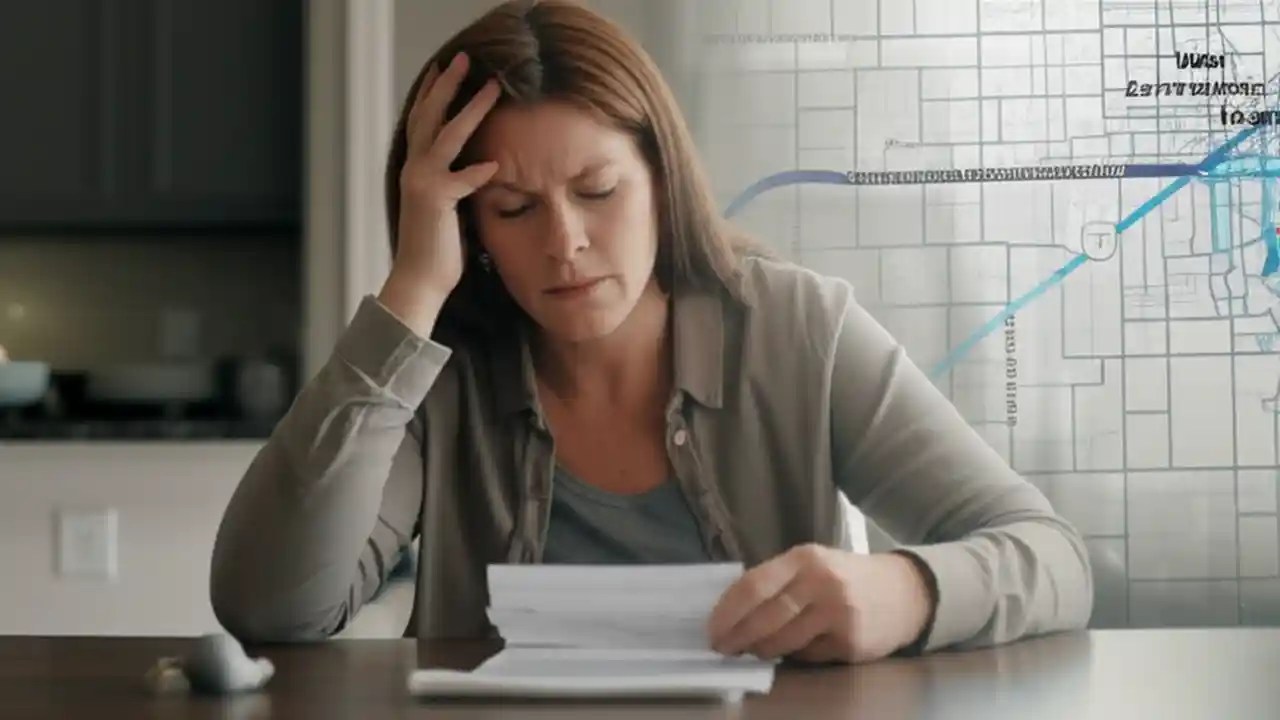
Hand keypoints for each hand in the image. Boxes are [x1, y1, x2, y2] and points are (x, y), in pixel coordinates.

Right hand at [380, 51, 501, 334]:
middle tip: (462, 58)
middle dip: (446, 85)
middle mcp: (415, 170)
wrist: (419, 281)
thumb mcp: (448, 206)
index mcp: (417, 170)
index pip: (423, 121)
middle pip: (429, 116)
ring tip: (491, 88)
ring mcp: (423, 184)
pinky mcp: (436, 203)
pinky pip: (460, 181)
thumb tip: (479, 165)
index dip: (432, 93)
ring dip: (470, 110)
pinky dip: (477, 172)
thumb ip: (456, 182)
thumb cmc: (438, 248)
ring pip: (446, 137)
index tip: (444, 68)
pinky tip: (495, 164)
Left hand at [706, 544, 935, 663]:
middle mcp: (821, 583)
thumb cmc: (847, 577)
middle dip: (737, 637)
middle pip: (765, 617)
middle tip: (722, 648)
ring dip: (761, 650)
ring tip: (751, 650)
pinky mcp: (850, 641)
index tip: (712, 628)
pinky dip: (795, 656)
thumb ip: (778, 581)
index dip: (727, 611)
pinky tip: (792, 651)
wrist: (905, 592)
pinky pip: (808, 655)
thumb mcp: (814, 565)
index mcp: (805, 558)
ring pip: (784, 641)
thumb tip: (733, 610)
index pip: (754, 585)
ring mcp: (838, 614)